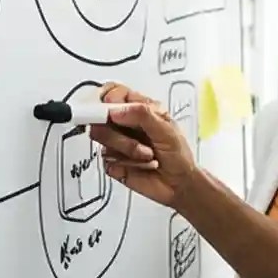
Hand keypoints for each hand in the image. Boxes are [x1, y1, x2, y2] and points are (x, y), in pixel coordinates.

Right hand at [87, 82, 199, 207]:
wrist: (178, 184)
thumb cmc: (178, 155)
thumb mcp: (167, 130)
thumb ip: (142, 115)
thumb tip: (116, 110)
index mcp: (138, 108)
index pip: (112, 93)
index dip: (107, 100)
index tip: (111, 112)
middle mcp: (124, 123)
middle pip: (99, 116)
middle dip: (119, 132)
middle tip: (135, 138)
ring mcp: (117, 142)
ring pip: (101, 137)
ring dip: (127, 148)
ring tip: (146, 154)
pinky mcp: (113, 161)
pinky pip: (106, 159)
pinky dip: (125, 163)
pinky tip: (139, 165)